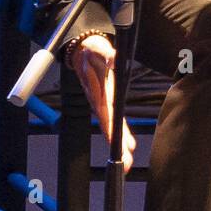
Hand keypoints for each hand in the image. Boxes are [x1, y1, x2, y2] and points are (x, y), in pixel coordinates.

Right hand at [67, 34, 136, 170]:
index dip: (112, 126)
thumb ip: (106, 54)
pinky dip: (119, 134)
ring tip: (128, 161)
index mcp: (97, 89)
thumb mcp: (98, 48)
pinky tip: (128, 146)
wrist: (81, 51)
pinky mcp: (104, 103)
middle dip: (117, 143)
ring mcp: (100, 103)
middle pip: (108, 124)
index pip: (105, 111)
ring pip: (109, 126)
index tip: (119, 141)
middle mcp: (98, 100)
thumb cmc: (91, 51)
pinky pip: (112, 121)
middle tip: (127, 162)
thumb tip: (114, 58)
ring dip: (119, 143)